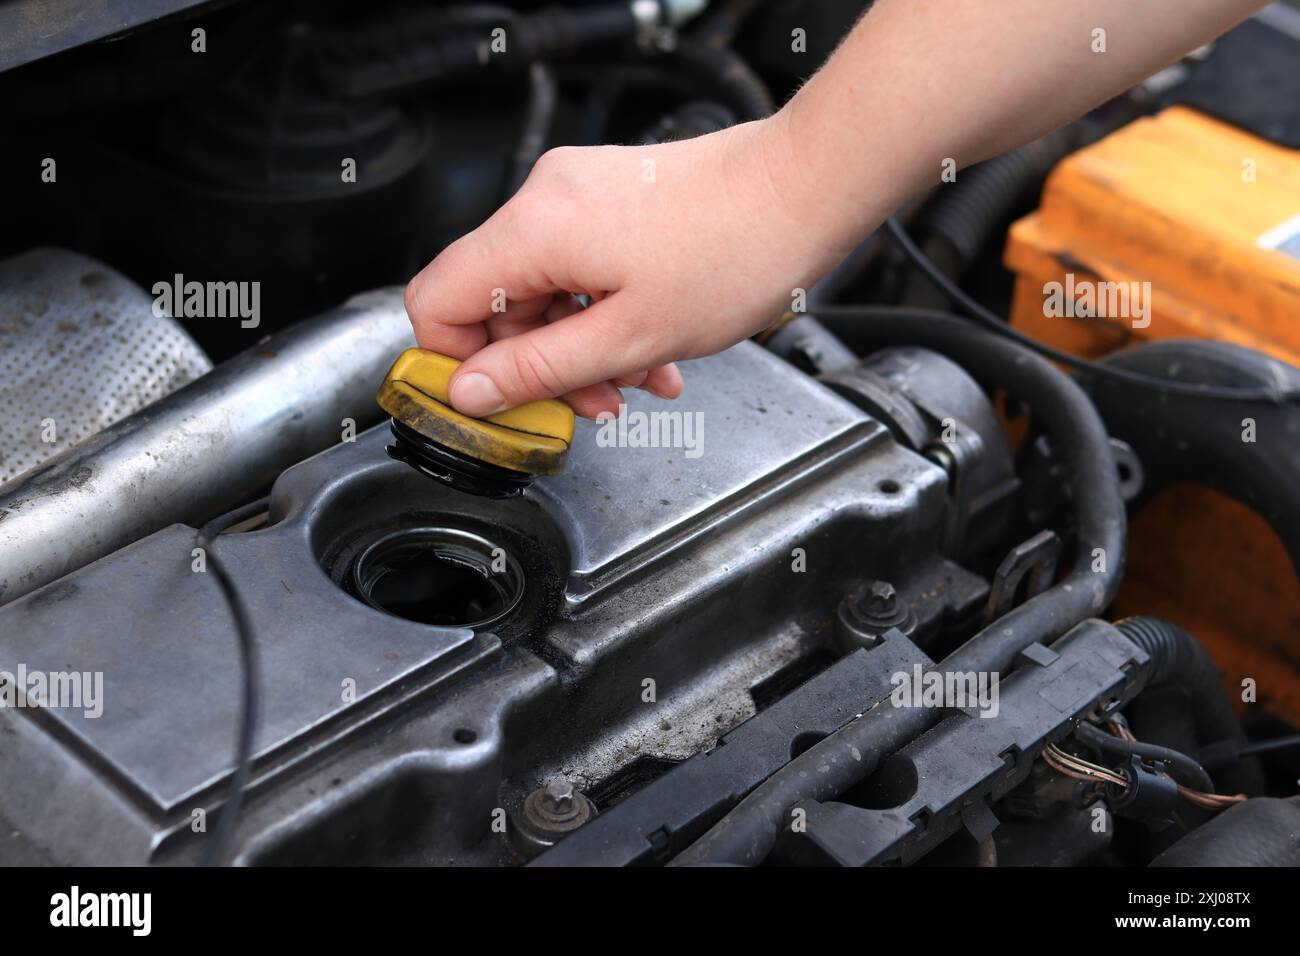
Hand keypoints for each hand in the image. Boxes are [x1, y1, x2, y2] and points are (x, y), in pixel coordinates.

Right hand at [403, 115, 849, 417]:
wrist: (802, 191)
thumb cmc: (735, 252)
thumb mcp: (628, 339)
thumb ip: (539, 370)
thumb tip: (470, 393)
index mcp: (534, 230)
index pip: (436, 302)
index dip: (458, 364)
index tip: (499, 403)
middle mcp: (544, 199)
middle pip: (493, 303)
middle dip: (539, 366)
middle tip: (592, 404)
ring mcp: (576, 194)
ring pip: (541, 293)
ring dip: (580, 349)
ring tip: (636, 380)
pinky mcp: (607, 197)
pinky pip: (576, 269)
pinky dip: (602, 316)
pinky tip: (649, 351)